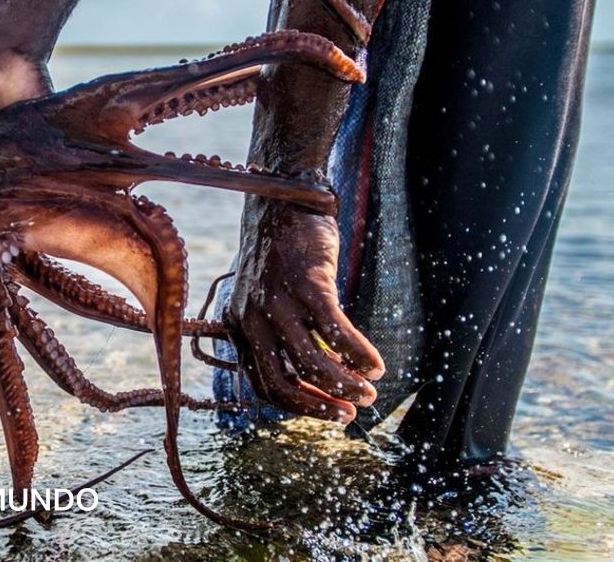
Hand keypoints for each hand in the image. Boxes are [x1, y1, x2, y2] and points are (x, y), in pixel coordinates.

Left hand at [226, 199, 383, 423]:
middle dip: (319, 405)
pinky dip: (358, 353)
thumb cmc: (282, 254)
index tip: (329, 413)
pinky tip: (374, 364)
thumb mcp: (266, 297)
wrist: (284, 199)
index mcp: (239, 326)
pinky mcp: (307, 282)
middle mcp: (251, 318)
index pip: (264, 384)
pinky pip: (335, 330)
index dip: (299, 406)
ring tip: (369, 388)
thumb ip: (278, 332)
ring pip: (310, 361)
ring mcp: (277, 300)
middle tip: (350, 414)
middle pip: (282, 382)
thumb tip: (316, 375)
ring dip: (344, 383)